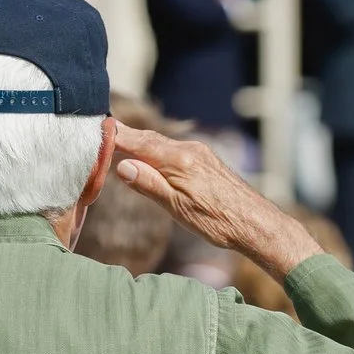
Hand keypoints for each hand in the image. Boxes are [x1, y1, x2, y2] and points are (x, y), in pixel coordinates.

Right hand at [113, 124, 323, 281]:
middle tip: (104, 130)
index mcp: (178, 161)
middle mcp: (189, 150)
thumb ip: (149, 184)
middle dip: (126, 136)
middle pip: (149, 140)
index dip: (117, 136)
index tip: (98, 129)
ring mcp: (200, 154)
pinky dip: (157, 150)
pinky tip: (152, 156)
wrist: (256, 224)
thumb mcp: (177, 208)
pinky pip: (175, 150)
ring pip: (162, 144)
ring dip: (141, 143)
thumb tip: (122, 165)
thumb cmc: (218, 222)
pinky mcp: (207, 161)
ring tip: (121, 140)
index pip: (139, 143)